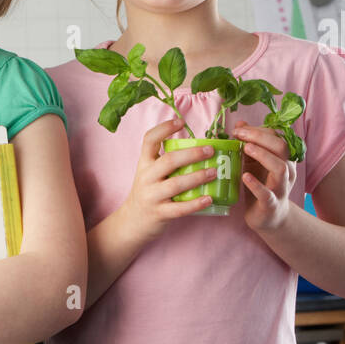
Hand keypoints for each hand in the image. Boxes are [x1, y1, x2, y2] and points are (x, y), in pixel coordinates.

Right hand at [119, 118, 218, 246]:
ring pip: (175, 184)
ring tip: (213, 172)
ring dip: (197, 177)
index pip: (149, 140)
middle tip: (210, 150)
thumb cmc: (148, 193)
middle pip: (168, 161)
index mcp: (144, 163)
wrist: (131, 222)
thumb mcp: (150, 174)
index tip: (181, 121)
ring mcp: (151, 196)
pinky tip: (209, 198)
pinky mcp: (159, 213)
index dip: (164, 128)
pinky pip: (179, 208)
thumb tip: (198, 147)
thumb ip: (166, 162)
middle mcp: (146, 177)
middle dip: (192, 154)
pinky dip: (196, 203)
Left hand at [236, 120, 296, 232]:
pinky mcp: (271, 204)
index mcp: (284, 159)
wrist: (269, 218)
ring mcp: (281, 188)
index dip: (259, 131)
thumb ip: (249, 144)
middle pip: (282, 148)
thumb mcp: (254, 163)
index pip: (277, 137)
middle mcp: (287, 171)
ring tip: (246, 148)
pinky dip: (256, 185)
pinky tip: (245, 177)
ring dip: (263, 156)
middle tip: (241, 135)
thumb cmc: (262, 186)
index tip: (239, 129)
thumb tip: (240, 124)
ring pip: (280, 168)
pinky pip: (267, 194)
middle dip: (261, 138)